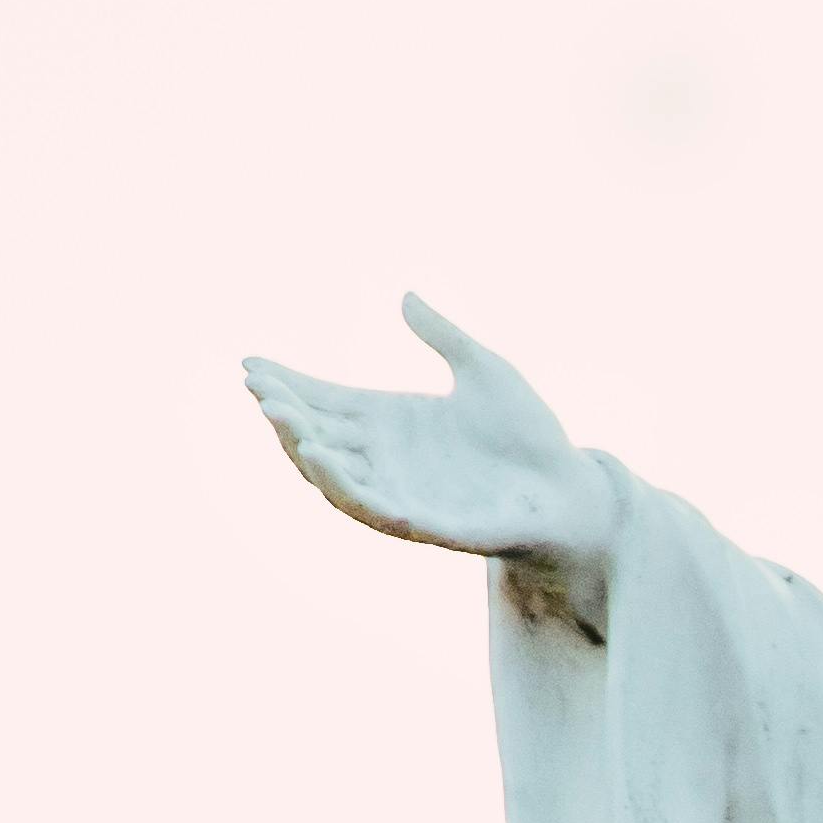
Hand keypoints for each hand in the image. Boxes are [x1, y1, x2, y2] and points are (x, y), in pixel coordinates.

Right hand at [242, 295, 615, 615]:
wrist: (572, 489)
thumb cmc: (531, 434)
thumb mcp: (485, 371)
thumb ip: (444, 337)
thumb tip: (406, 296)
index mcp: (393, 422)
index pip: (325, 402)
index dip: (288, 384)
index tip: (250, 363)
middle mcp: (388, 460)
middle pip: (319, 437)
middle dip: (285, 413)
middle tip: (258, 387)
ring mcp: (405, 494)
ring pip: (337, 478)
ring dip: (305, 450)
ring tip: (281, 419)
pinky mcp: (429, 526)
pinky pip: (379, 511)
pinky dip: (349, 488)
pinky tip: (323, 461)